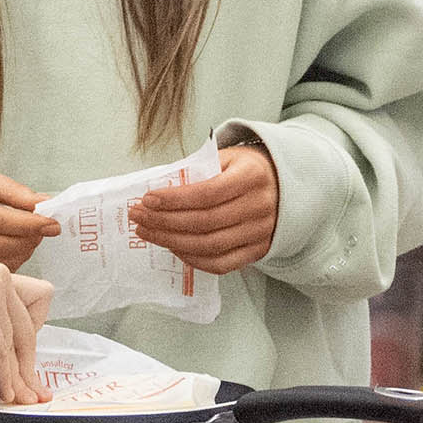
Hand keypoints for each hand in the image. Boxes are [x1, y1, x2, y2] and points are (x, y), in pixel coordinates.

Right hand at [0, 247, 54, 403]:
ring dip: (17, 377)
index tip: (25, 359)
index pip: (36, 303)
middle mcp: (2, 279)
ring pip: (16, 345)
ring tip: (20, 399)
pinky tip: (2, 391)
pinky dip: (1, 375)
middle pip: (28, 331)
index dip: (33, 333)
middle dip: (29, 366)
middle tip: (34, 391)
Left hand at [129, 143, 279, 273]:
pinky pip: (221, 264)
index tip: (147, 199)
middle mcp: (259, 207)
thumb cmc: (247, 169)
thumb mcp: (227, 157)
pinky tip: (172, 247)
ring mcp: (260, 233)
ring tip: (147, 231)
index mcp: (252, 176)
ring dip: (172, 241)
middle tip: (138, 216)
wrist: (285, 186)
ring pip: (210, 246)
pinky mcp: (257, 252)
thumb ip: (196, 170)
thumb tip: (157, 186)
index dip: (174, 199)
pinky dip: (193, 259)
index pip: (208, 193)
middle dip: (164, 221)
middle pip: (205, 222)